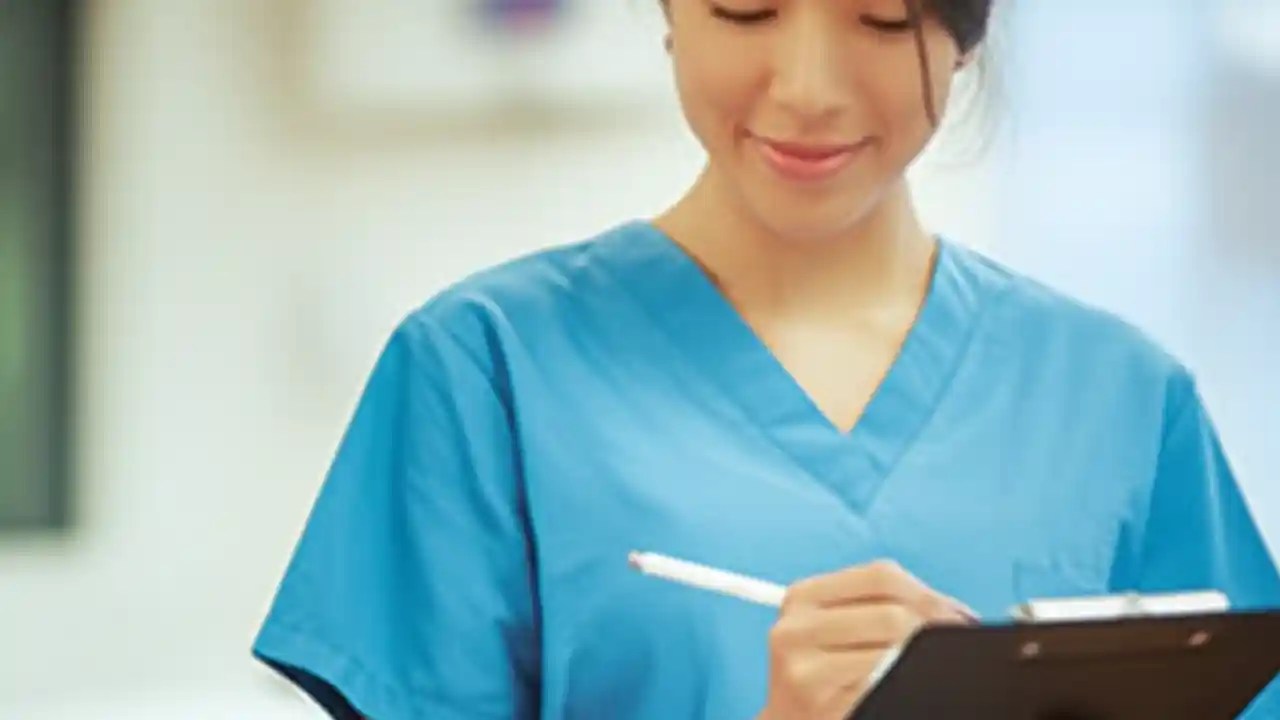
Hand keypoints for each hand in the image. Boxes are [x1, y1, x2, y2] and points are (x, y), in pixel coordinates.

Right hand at [757, 560, 976, 719]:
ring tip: (924, 667)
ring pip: (893, 653)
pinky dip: (904, 687)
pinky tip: (900, 690)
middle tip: (950, 646)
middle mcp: (796, 629)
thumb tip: (954, 612)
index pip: (881, 577)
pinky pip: (884, 688)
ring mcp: (805, 671)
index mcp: (802, 596)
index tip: (955, 616)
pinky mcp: (822, 706)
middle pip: (892, 616)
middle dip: (933, 631)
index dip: (928, 595)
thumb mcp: (834, 626)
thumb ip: (882, 605)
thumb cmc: (824, 672)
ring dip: (920, 661)